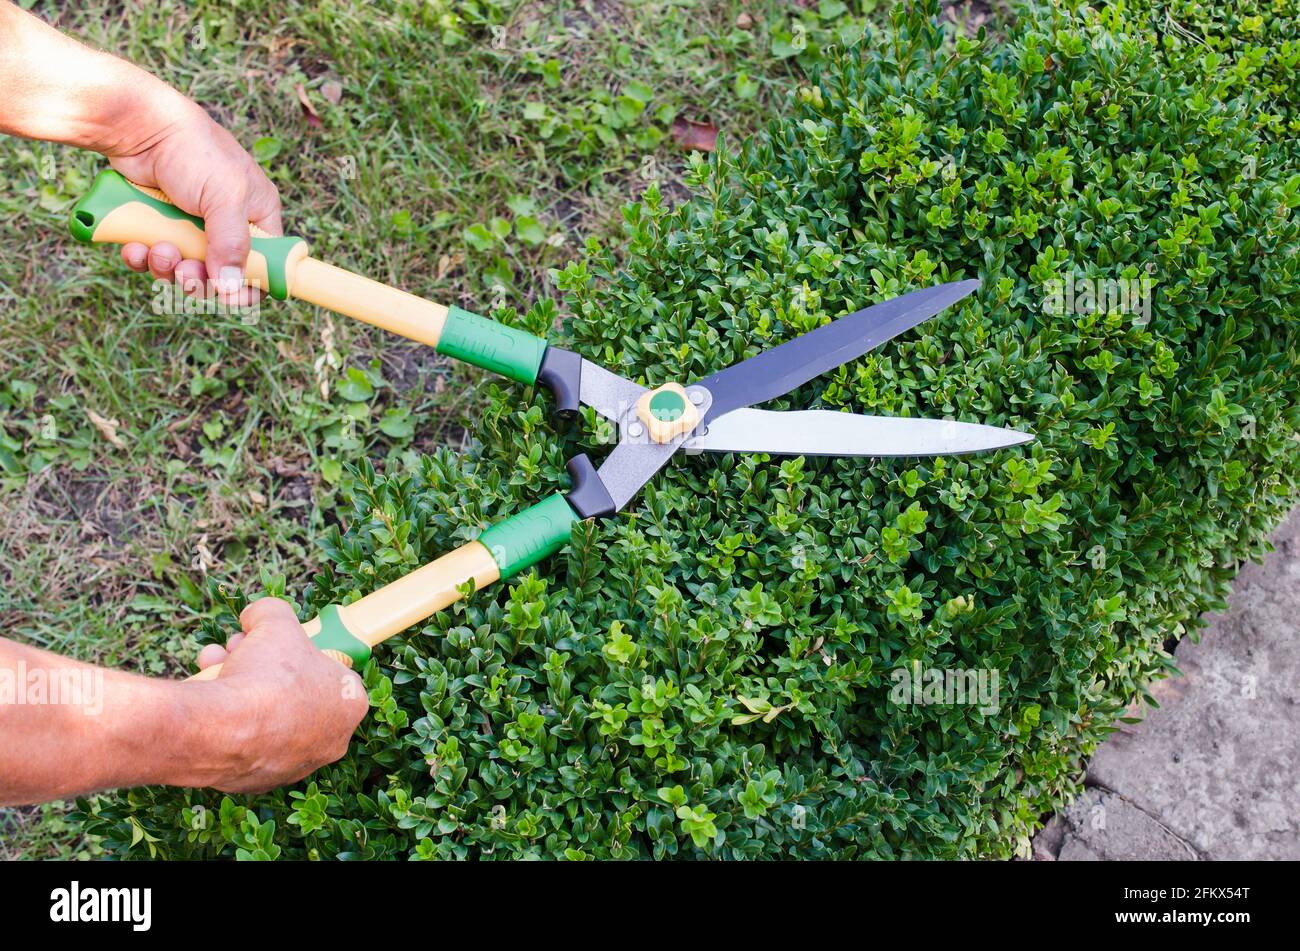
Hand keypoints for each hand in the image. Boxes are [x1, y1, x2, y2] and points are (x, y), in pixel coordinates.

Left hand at [107, 100, 280, 305]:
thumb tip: (232, 289)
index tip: (229, 298)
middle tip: (184, 270)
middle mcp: (226, 225)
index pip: (266, 265)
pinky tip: (134, 246)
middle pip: (221, 276)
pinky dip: (143, 258)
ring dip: (167, 268)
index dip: (250, 287)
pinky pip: (153, 258)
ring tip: (155, 250)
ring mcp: (190, 227)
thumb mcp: (224, 196)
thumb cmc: (193, 151)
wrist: (138, 126)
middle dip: (198, 278)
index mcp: (256, 216)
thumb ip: (231, 244)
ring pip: (183, 270)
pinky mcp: (158, 226)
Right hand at [188, 598, 367, 792]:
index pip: (334, 671)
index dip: (306, 651)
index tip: (284, 643)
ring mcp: (295, 765)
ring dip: (241, 686)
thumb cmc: (266, 676)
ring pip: (266, 715)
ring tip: (216, 665)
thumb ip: (272, 612)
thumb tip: (257, 615)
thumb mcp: (276, 621)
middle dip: (267, 666)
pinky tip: (208, 699)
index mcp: (350, 705)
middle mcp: (330, 741)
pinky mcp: (258, 781)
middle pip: (296, 692)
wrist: (222, 729)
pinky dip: (226, 720)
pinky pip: (242, 741)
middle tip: (242, 648)